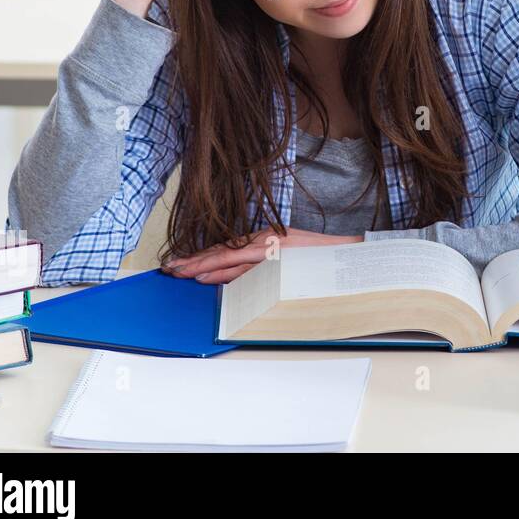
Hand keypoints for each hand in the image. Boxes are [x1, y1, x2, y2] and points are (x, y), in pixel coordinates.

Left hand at [161, 228, 364, 284]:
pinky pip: (248, 271)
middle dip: (194, 261)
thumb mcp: (283, 254)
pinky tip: (209, 279)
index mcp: (264, 239)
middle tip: (170, 268)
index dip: (200, 256)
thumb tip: (223, 276)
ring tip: (182, 273)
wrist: (348, 254)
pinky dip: (227, 274)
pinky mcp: (280, 261)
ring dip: (205, 267)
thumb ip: (255, 263)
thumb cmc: (315, 258)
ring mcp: (271, 252)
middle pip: (223, 252)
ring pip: (231, 260)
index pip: (226, 247)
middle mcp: (265, 242)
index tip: (178, 262)